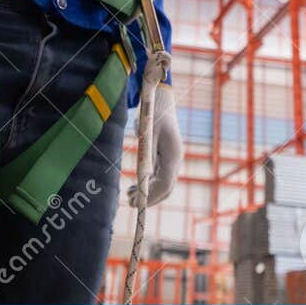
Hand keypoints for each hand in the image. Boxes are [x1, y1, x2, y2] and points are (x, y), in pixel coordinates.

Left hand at [128, 84, 181, 207]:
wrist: (161, 101)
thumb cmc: (152, 114)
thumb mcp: (147, 133)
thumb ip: (147, 155)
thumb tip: (143, 178)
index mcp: (173, 155)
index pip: (165, 183)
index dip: (152, 196)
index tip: (137, 203)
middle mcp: (176, 160)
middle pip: (166, 188)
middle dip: (149, 198)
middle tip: (130, 203)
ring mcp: (172, 159)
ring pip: (163, 184)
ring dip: (148, 192)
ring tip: (129, 195)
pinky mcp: (166, 158)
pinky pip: (160, 176)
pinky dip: (149, 184)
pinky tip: (135, 186)